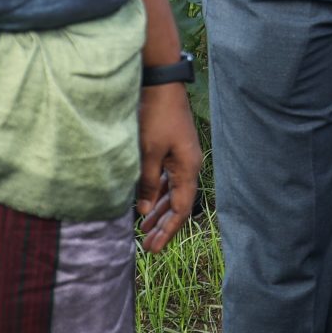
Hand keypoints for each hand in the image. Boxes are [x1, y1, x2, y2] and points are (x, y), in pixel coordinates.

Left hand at [137, 80, 201, 250]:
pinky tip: (145, 202)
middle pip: (178, 202)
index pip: (180, 208)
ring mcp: (181, 157)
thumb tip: (143, 209)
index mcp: (187, 168)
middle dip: (163, 225)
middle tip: (149, 245)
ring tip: (145, 228)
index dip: (168, 229)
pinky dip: (156, 192)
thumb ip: (147, 182)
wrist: (161, 84)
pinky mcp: (172, 149)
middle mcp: (188, 165)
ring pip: (171, 191)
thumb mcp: (148, 152)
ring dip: (158, 209)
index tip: (155, 248)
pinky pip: (166, 178)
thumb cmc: (156, 116)